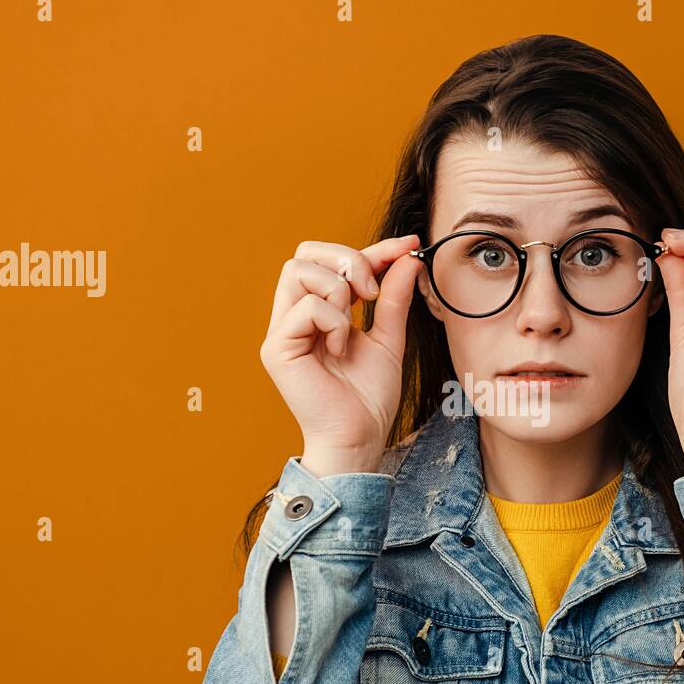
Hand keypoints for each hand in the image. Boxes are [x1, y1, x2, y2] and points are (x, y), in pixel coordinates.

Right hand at [259, 234, 421, 474]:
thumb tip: (406, 256)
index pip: (332, 260)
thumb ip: (394, 297)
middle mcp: (293, 316)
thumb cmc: (369, 398)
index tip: (407, 246)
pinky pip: (306, 306)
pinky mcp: (276, 348)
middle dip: (348, 259)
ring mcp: (281, 331)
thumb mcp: (389, 338)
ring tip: (352, 326)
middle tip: (373, 293)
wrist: (361, 437)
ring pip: (297, 269)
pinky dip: (333, 321)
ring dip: (338, 290)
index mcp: (316, 311)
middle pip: (304, 252)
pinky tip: (340, 349)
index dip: (371, 248)